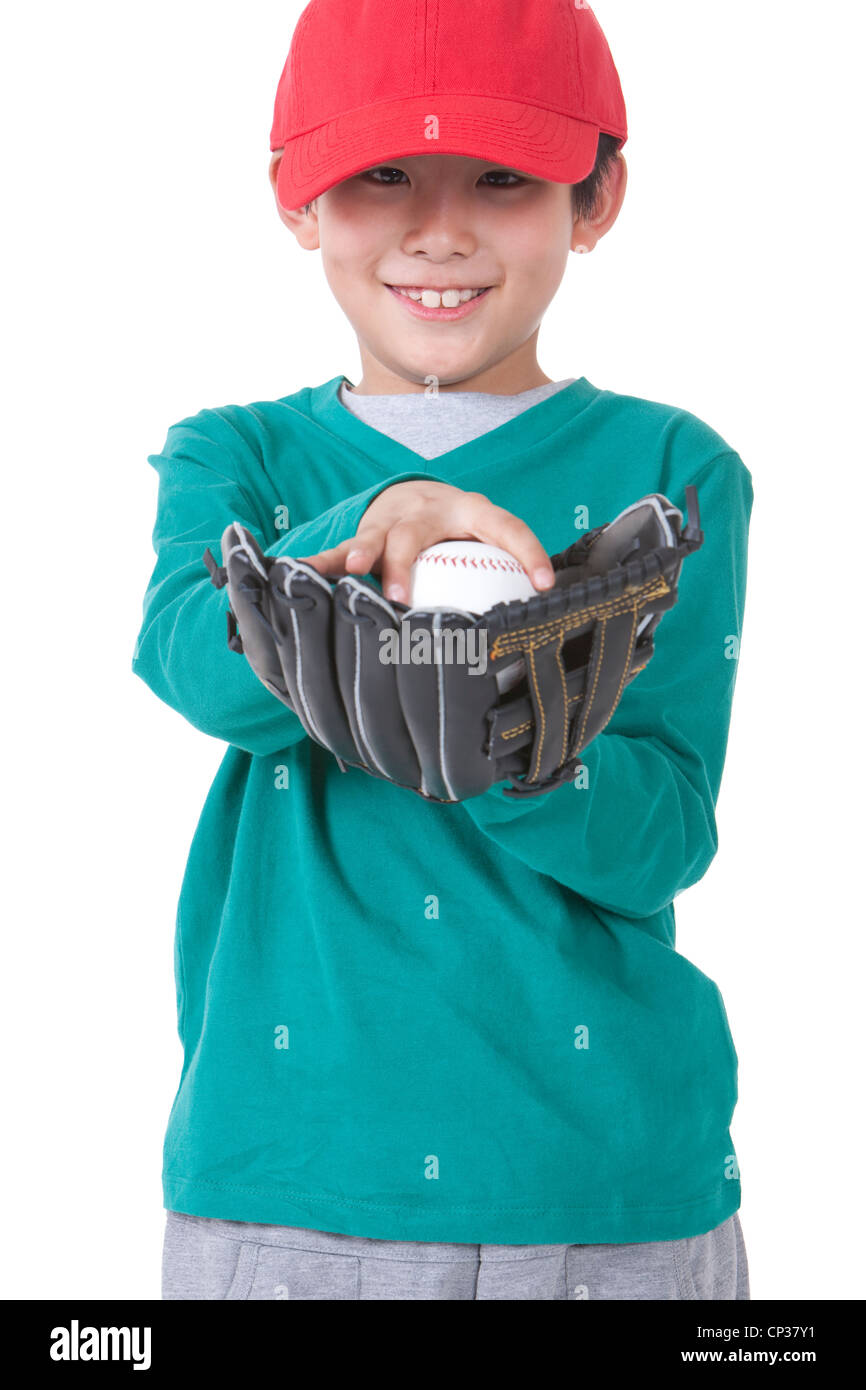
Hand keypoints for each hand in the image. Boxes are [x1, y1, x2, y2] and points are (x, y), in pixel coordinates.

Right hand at [295, 479, 554, 603]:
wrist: (419, 495)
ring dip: (363, 554)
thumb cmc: (462, 535)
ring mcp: (392, 521)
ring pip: (375, 535)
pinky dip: (320, 565)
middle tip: (402, 597)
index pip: (507, 528)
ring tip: (352, 572)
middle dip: (407, 562)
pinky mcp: (364, 534)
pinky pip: (339, 550)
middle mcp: (429, 511)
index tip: (543, 584)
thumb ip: (512, 574)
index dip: (528, 552)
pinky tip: (299, 576)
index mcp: (473, 512)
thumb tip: (551, 627)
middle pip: (416, 534)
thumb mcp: (488, 543)